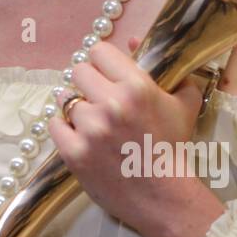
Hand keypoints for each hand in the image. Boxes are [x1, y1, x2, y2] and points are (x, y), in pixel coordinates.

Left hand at [47, 35, 206, 236]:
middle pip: (77, 71)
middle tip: (96, 98)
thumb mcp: (183, 102)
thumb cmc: (173, 147)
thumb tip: (132, 39)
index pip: (98, 51)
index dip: (101, 62)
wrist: (164, 197)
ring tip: (90, 121)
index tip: (105, 74)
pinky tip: (79, 136)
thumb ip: (167, 69)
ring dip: (76, 108)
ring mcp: (90, 129)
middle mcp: (111, 103)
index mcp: (137, 86)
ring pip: (65, 99)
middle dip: (87, 83)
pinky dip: (63, 129)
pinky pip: (54, 125)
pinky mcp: (74, 152)